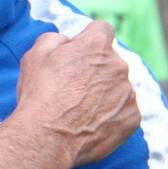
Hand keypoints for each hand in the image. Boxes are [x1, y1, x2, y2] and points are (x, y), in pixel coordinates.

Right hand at [15, 21, 139, 168]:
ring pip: (119, 86)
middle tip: (72, 87)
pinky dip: (111, 115)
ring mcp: (128, 93)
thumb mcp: (34, 55)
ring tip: (80, 110)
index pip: (100, 29)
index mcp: (95, 45)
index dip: (87, 39)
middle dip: (95, 69)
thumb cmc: (39, 95)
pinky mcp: (132, 118)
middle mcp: (118, 65)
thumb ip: (55, 39)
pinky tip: (91, 123)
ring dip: (105, 93)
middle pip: (110, 60)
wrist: (47, 139)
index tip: (78, 52)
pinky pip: (124, 110)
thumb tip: (67, 41)